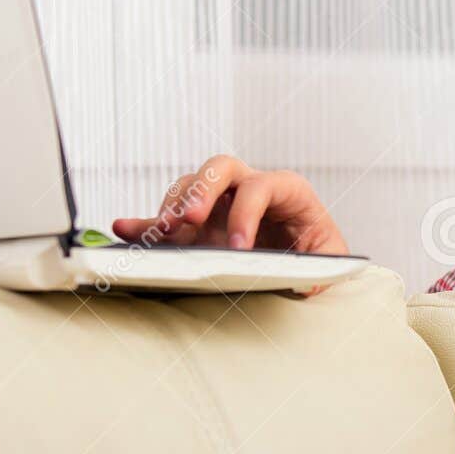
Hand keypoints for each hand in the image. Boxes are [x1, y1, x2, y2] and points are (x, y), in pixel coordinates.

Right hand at [111, 155, 348, 255]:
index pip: (261, 187)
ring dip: (173, 206)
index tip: (239, 248)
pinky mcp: (197, 224)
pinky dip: (144, 222)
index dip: (247, 213)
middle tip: (190, 219)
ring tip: (162, 233)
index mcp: (285, 189)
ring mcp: (218, 203)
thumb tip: (306, 284)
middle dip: (202, 190)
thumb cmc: (317, 249)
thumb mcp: (330, 256)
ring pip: (189, 186)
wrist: (306, 254)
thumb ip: (323, 266)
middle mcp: (248, 187)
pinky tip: (124, 228)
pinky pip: (166, 216)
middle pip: (221, 168)